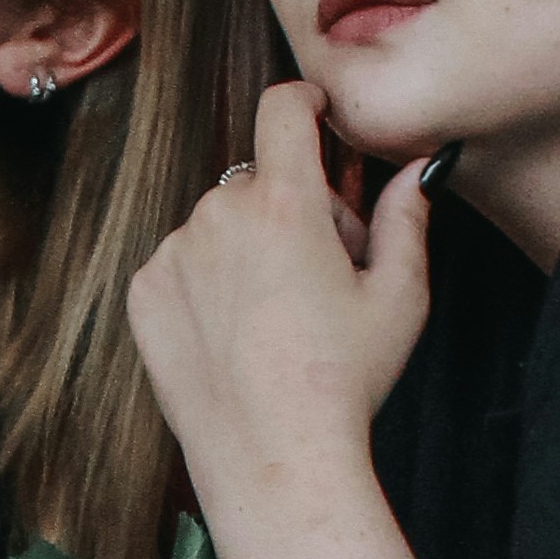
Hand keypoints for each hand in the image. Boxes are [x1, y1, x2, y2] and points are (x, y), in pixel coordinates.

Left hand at [128, 80, 434, 484]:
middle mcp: (218, 215)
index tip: (315, 118)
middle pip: (258, 182)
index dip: (304, 104)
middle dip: (291, 210)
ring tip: (276, 317)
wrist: (273, 455)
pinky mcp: (145, 294)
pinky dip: (206, 284)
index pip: (283, 108)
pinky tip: (237, 335)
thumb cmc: (343, 379)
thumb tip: (415, 172)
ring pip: (217, 225)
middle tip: (321, 275)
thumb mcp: (400, 297)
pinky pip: (181, 265)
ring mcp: (174, 255)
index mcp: (283, 202)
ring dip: (245, 248)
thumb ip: (406, 219)